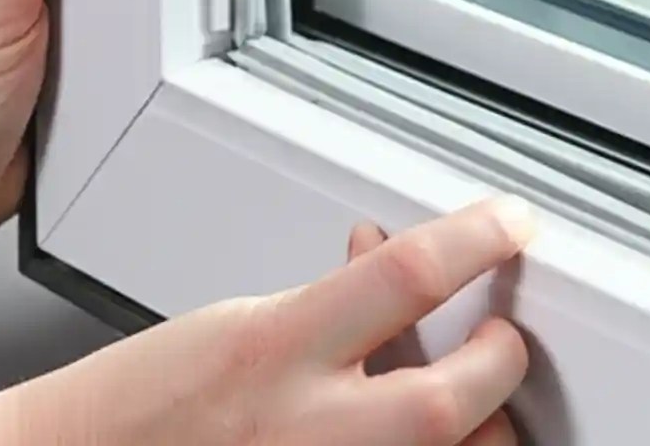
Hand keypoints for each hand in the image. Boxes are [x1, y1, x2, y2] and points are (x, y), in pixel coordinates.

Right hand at [0, 197, 534, 445]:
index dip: (480, 239)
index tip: (512, 225)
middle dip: (501, 360)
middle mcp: (302, 431)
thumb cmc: (137, 403)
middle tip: (502, 335)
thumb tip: (390, 256)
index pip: (409, 276)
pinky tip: (410, 428)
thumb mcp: (241, 317)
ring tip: (468, 392)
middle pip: (455, 399)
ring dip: (478, 425)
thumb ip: (330, 296)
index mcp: (273, 349)